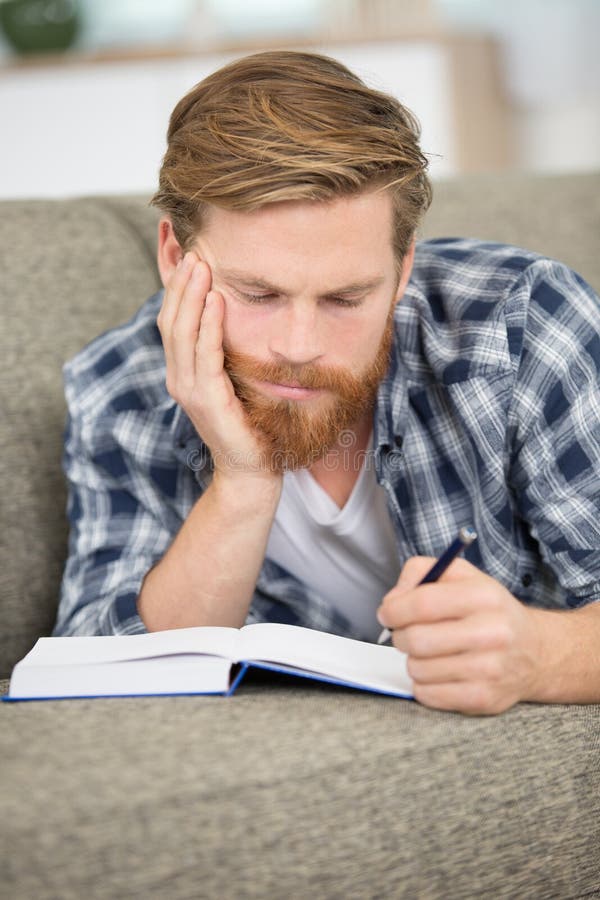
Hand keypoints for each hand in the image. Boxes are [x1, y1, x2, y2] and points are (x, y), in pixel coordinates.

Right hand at [157, 252, 277, 480]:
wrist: (250, 470)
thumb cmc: (247, 425)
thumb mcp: (232, 381)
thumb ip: (224, 353)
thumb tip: (231, 318)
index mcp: (182, 372)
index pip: (171, 321)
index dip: (176, 289)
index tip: (189, 256)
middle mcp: (178, 379)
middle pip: (170, 321)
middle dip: (180, 284)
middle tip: (194, 251)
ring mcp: (189, 391)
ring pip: (182, 333)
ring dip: (192, 297)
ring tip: (202, 266)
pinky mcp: (207, 401)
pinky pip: (205, 356)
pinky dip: (208, 327)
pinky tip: (217, 302)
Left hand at [377, 557, 544, 714]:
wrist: (535, 653)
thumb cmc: (488, 612)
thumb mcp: (462, 576)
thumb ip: (421, 573)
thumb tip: (392, 602)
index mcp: (484, 596)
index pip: (422, 603)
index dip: (394, 609)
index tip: (387, 613)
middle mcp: (492, 633)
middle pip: (416, 639)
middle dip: (401, 636)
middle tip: (407, 634)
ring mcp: (490, 669)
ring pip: (418, 669)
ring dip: (413, 661)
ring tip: (430, 653)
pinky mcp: (484, 698)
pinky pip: (428, 695)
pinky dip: (424, 684)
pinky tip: (439, 673)